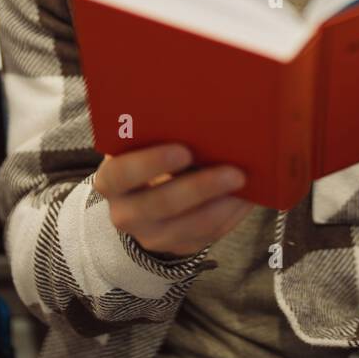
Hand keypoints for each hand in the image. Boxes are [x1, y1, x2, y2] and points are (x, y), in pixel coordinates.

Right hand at [93, 144, 254, 256]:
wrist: (144, 195)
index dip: (150, 163)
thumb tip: (202, 110)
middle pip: (161, 204)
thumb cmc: (148, 153)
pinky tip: (248, 196)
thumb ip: (159, 130)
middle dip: (201, 187)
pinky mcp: (179, 247)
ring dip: (223, 205)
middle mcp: (125, 212)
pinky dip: (231, 214)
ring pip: (190, 226)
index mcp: (111, 180)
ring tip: (246, 183)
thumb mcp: (142, 143)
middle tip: (233, 171)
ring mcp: (152, 235)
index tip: (184, 151)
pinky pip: (209, 235)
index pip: (121, 174)